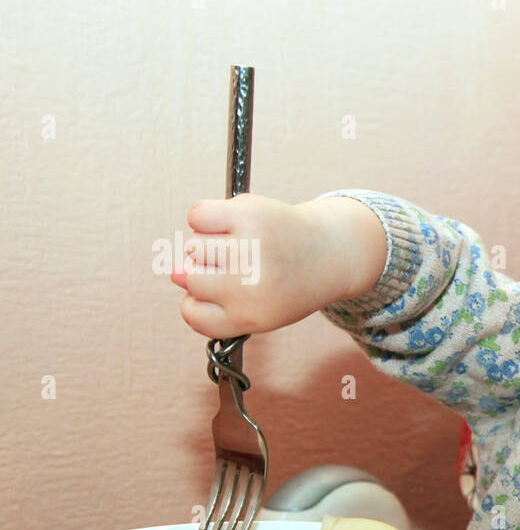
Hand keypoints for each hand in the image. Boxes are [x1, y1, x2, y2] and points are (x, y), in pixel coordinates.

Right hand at [169, 193, 382, 336]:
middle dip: (206, 270)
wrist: (333, 252)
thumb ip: (217, 302)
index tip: (216, 294)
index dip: (198, 303)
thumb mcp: (260, 307)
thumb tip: (177, 274)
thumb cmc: (289, 282)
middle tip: (239, 265)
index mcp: (253, 316)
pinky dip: (206, 217)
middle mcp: (250, 285)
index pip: (193, 315)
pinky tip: (233, 223)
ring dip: (209, 244)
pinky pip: (196, 215)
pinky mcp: (250, 213)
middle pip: (190, 278)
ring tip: (242, 245)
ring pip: (193, 247)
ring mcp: (250, 248)